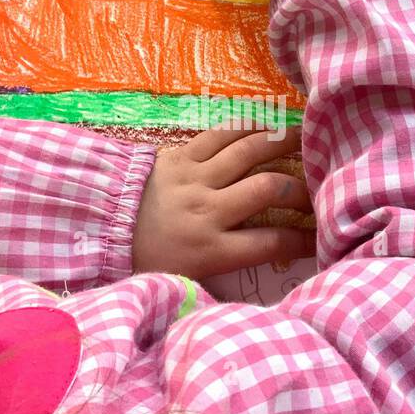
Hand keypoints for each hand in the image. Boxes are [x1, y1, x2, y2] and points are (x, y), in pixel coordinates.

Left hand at [132, 126, 314, 278]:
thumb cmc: (144, 261)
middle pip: (267, 190)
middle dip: (300, 189)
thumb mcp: (184, 282)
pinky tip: (267, 125)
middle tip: (317, 187)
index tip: (319, 239)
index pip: (271, 244)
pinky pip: (220, 134)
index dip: (303, 241)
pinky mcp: (178, 155)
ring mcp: (193, 178)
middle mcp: (207, 210)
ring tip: (306, 139)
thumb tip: (257, 288)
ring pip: (248, 152)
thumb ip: (222, 281)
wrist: (95, 229)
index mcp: (209, 249)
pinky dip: (247, 127)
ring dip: (282, 143)